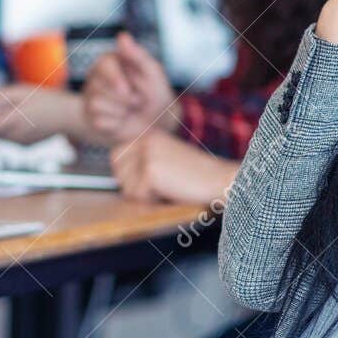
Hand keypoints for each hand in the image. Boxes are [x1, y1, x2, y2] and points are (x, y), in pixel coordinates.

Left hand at [0, 84, 82, 143]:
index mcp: (12, 120)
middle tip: (7, 104)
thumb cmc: (44, 100)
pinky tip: (30, 121)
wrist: (68, 116)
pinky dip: (14, 128)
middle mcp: (14, 135)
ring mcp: (20, 143)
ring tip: (23, 112)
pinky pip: (11, 137)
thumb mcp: (20, 90)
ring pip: (0, 133)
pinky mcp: (25, 146)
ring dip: (3, 122)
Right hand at [82, 33, 178, 143]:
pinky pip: (99, 121)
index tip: (129, 89)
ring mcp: (92, 97)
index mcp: (109, 61)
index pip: (103, 65)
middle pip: (100, 87)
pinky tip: (122, 120)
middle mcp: (96, 77)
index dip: (117, 80)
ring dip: (121, 111)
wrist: (157, 123)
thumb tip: (122, 36)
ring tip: (129, 109)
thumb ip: (137, 54)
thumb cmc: (155, 93)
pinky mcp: (92, 116)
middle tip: (136, 100)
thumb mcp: (151, 73)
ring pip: (98, 104)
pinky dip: (116, 124)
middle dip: (124, 98)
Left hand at [110, 133, 237, 203]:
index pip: (117, 155)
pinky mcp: (151, 171)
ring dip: (143, 195)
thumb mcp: (168, 158)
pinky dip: (152, 200)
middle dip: (132, 186)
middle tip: (157, 188)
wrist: (220, 179)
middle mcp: (146, 141)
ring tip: (166, 189)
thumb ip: (144, 160)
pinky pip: (138, 195)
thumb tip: (119, 175)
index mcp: (149, 136)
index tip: (143, 182)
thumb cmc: (198, 175)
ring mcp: (147, 155)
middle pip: (118, 172)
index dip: (126, 174)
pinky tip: (170, 193)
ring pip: (126, 186)